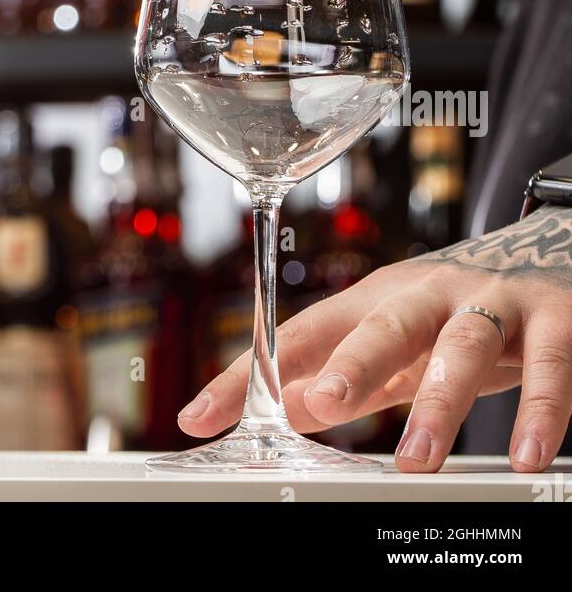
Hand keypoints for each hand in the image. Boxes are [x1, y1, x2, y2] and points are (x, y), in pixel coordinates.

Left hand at [180, 205, 571, 471]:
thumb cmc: (452, 321)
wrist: (548, 276)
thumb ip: (335, 382)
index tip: (200, 415)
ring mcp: (489, 301)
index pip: (301, 334)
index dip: (249, 374)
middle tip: (320, 404)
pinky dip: (539, 407)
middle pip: (383, 322)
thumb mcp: (390, 351)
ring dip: (440, 402)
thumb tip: (265, 417)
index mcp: (374, 301)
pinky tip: (525, 454)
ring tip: (417, 461)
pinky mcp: (549, 319)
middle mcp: (426, 293)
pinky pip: (546, 363)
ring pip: (461, 342)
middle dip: (349, 362)